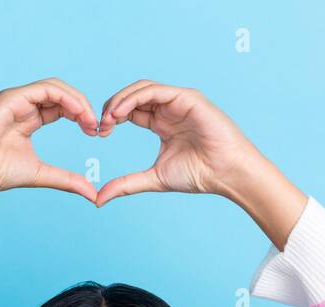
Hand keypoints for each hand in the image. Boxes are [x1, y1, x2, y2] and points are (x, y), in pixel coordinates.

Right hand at [0, 77, 100, 223]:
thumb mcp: (41, 175)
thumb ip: (66, 180)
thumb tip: (93, 194)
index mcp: (28, 120)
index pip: (61, 108)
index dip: (81, 116)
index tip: (95, 133)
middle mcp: (23, 106)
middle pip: (62, 95)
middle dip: (83, 107)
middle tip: (96, 127)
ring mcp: (16, 100)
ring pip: (55, 87)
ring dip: (77, 101)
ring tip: (88, 119)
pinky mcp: (11, 98)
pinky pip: (44, 89)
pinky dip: (64, 97)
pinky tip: (76, 112)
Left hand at [92, 81, 261, 207]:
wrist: (226, 174)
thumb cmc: (199, 175)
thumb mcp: (154, 178)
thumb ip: (126, 184)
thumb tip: (98, 199)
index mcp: (162, 123)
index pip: (130, 111)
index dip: (112, 118)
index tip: (99, 133)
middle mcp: (169, 109)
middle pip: (133, 96)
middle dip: (112, 107)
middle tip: (100, 125)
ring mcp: (178, 101)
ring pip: (142, 89)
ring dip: (121, 100)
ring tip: (108, 118)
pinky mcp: (187, 98)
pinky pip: (155, 91)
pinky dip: (135, 98)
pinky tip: (121, 112)